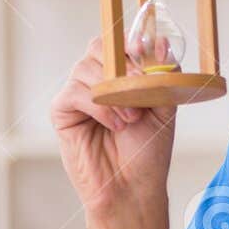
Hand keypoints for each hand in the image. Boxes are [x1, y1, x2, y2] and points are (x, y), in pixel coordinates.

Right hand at [50, 36, 175, 216]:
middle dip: (121, 63)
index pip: (120, 42)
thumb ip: (164, 73)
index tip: (145, 53)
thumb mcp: (166, 105)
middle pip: (98, 47)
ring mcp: (78, 94)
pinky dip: (97, 106)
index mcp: (122, 74)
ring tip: (131, 118)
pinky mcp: (62, 112)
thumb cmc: (148, 150)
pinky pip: (74, 92)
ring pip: (85, 68)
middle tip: (140, 85)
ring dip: (113, 91)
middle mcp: (98, 79)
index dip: (131, 43)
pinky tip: (114, 124)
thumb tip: (161, 42)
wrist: (133, 186)